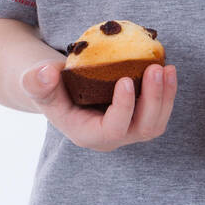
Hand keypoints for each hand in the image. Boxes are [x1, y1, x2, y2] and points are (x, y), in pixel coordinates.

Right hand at [21, 60, 177, 150]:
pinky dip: (167, 92)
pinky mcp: (139, 116)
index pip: (112, 129)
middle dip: (153, 100)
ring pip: (156, 122)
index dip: (122, 108)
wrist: (61, 86)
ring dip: (165, 96)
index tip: (125, 80)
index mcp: (87, 134)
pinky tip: (168, 69)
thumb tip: (46, 73)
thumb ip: (36, 82)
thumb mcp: (36, 83)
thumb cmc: (49, 85)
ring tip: (166, 68)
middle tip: (155, 68)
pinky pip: (160, 110)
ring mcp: (128, 128)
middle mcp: (112, 136)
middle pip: (142, 129)